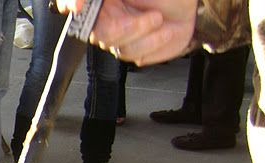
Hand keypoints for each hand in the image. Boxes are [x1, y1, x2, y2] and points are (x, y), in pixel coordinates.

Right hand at [54, 0, 196, 64]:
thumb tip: (77, 4)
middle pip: (96, 32)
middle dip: (125, 27)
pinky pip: (133, 56)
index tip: (79, 8)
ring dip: (144, 34)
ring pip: (116, 47)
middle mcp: (107, 15)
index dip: (69, 4)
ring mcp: (120, 35)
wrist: (195, 5)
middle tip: (151, 16)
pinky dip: (152, 44)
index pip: (71, 3)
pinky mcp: (135, 50)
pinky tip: (163, 32)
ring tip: (160, 20)